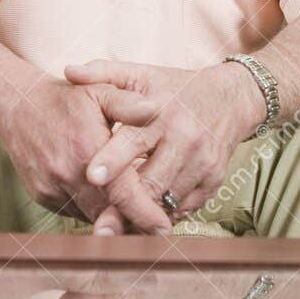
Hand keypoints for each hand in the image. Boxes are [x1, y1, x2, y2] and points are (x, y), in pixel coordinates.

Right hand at [0, 79, 172, 234]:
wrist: (18, 107)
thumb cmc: (66, 99)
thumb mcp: (99, 92)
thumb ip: (128, 103)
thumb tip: (155, 108)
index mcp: (87, 149)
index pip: (121, 193)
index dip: (145, 213)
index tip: (164, 228)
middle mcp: (67, 174)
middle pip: (107, 214)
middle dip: (133, 223)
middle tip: (155, 229)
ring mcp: (52, 188)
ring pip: (91, 216)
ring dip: (112, 218)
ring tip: (135, 217)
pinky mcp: (42, 196)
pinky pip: (74, 211)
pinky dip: (91, 209)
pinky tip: (104, 199)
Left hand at [64, 59, 265, 226]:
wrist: (230, 99)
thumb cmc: (174, 88)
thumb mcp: (140, 74)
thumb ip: (103, 73)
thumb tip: (69, 71)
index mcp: (161, 111)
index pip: (133, 139)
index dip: (112, 160)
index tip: (91, 176)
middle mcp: (185, 138)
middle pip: (151, 181)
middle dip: (124, 205)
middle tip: (99, 226)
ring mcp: (202, 162)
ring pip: (166, 201)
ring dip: (139, 216)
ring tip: (113, 228)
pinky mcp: (214, 180)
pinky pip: (183, 208)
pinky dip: (161, 216)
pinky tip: (142, 219)